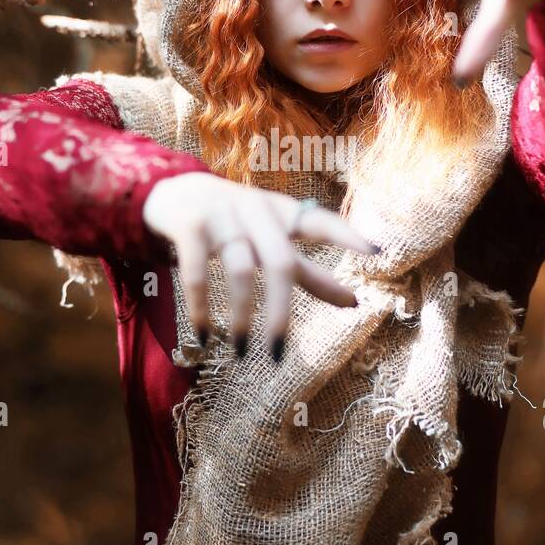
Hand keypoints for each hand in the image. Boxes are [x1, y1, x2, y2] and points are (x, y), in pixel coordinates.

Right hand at [142, 172, 377, 359]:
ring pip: (239, 272)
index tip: (375, 253)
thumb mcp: (271, 240)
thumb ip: (309, 270)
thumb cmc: (234, 222)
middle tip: (280, 355)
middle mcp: (255, 210)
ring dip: (241, 317)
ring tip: (242, 352)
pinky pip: (196, 272)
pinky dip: (201, 308)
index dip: (346, 236)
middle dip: (280, 312)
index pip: (318, 221)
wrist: (169, 190)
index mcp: (281, 212)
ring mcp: (221, 216)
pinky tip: (204, 336)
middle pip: (279, 263)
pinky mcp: (189, 225)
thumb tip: (355, 302)